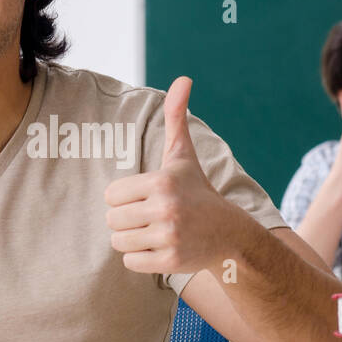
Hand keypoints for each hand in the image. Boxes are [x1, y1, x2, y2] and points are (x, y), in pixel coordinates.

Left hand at [104, 76, 239, 275]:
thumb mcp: (184, 156)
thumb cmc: (198, 192)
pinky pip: (131, 262)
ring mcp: (169, 237)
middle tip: (151, 218)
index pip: (111, 196)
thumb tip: (183, 79)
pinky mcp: (171, 261)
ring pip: (118, 242)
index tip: (147, 198)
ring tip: (155, 232)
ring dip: (132, 240)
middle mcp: (165, 209)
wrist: (230, 234)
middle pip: (112, 220)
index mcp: (161, 182)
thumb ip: (176, 117)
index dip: (125, 198)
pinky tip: (161, 248)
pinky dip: (140, 259)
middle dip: (127, 221)